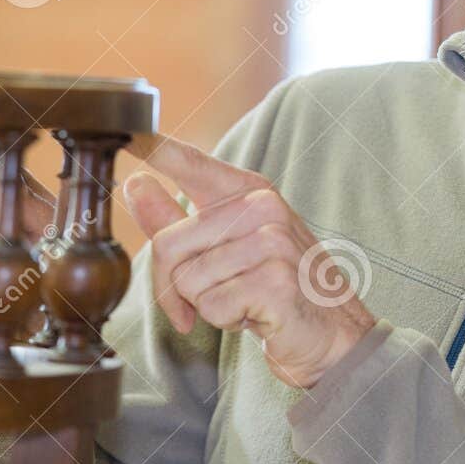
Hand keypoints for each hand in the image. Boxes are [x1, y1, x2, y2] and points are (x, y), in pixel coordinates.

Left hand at [122, 133, 375, 388]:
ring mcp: (273, 242)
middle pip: (168, 244)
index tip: (130, 130)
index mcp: (249, 191)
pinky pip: (212, 307)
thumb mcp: (223, 249)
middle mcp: (262, 207)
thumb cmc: (277, 289)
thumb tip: (134, 184)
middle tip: (206, 301)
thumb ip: (175, 220)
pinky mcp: (275, 280)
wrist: (335, 333)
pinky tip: (258, 315)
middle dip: (173, 287)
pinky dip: (227, 321)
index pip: (189, 163)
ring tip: (246, 301)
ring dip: (207, 306)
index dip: (155, 148)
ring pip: (188, 281)